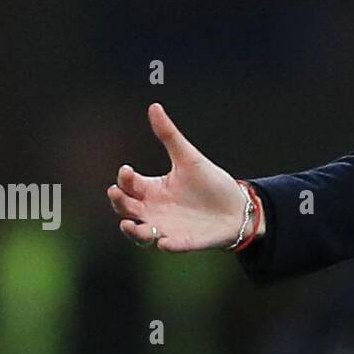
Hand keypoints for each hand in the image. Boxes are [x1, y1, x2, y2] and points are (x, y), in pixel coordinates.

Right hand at [107, 103, 246, 250]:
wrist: (237, 207)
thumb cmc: (210, 183)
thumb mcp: (188, 157)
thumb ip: (169, 136)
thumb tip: (154, 107)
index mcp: (153, 189)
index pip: (129, 185)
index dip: (123, 179)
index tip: (126, 170)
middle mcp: (153, 210)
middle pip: (126, 209)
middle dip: (119, 202)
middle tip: (117, 193)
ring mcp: (165, 229)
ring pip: (139, 234)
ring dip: (134, 231)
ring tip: (132, 225)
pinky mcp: (183, 242)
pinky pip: (170, 246)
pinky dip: (167, 245)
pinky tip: (165, 241)